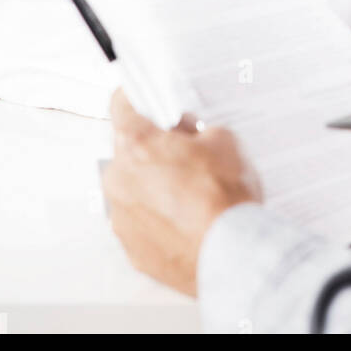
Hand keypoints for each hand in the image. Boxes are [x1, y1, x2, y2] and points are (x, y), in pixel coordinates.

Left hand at [103, 88, 261, 296]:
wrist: (230, 253)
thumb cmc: (223, 199)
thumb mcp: (223, 140)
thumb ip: (198, 130)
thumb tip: (192, 135)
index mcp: (136, 145)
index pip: (122, 106)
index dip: (137, 98)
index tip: (145, 98)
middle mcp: (119, 179)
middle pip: (129, 150)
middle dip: (154, 149)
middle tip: (185, 153)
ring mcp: (122, 217)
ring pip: (134, 189)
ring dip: (154, 186)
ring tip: (191, 193)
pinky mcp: (132, 249)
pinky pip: (141, 223)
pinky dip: (158, 218)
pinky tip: (187, 219)